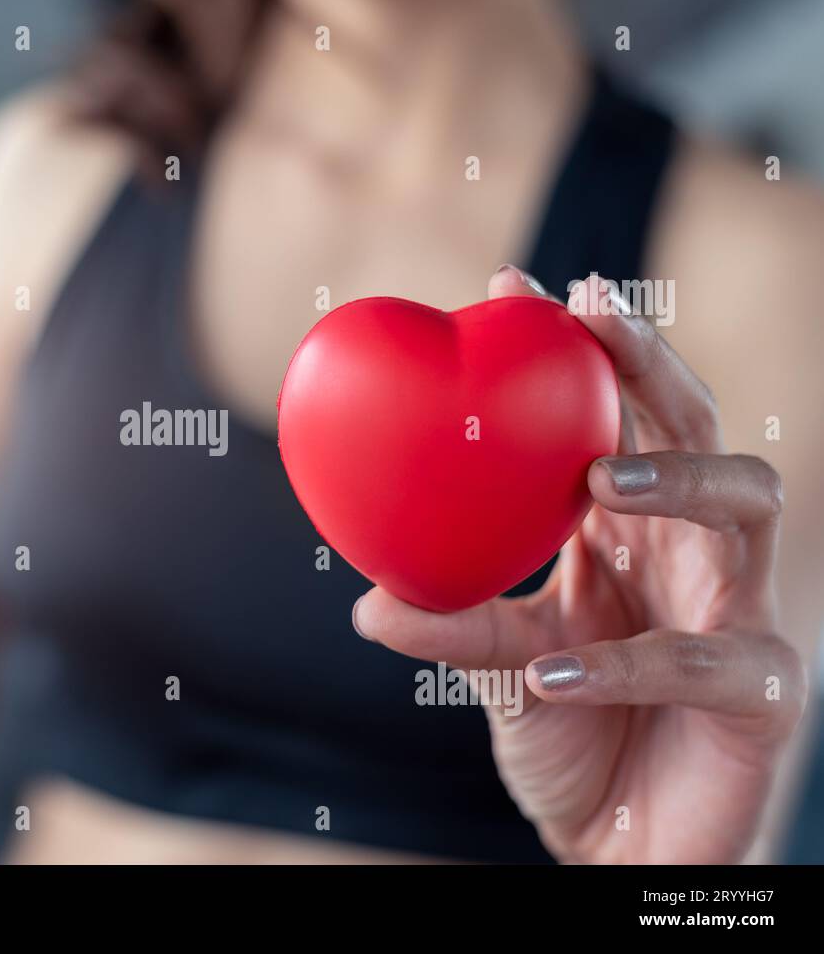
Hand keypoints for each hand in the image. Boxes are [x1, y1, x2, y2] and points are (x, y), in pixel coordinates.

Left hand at [352, 266, 806, 862]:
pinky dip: (623, 661)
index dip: (585, 345)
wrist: (622, 845)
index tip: (518, 284)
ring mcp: (741, 612)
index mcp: (632, 531)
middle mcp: (694, 552)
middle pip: (701, 424)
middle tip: (591, 313)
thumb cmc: (573, 737)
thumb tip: (367, 600)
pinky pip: (705, 660)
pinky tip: (548, 670)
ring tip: (603, 478)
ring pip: (752, 505)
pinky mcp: (762, 692)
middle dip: (651, 361)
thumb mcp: (500, 670)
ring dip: (680, 476)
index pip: (621, 414)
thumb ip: (454, 625)